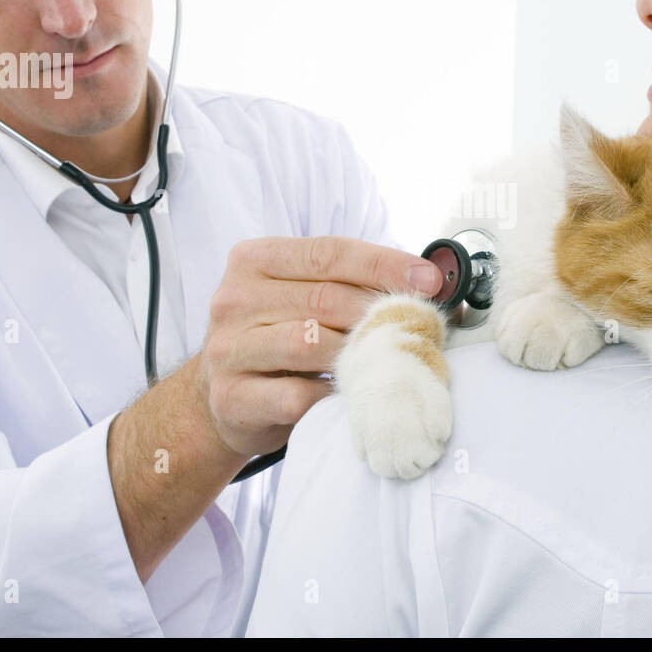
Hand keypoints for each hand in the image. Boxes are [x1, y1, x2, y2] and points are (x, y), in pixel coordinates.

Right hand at [195, 236, 442, 460]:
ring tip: (387, 360)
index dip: (383, 264)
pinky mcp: (232, 397)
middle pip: (324, 298)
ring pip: (309, 343)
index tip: (428, 279)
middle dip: (379, 312)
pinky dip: (330, 395)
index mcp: (253, 260)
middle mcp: (233, 298)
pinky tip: (347, 394)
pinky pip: (296, 395)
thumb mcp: (302, 297)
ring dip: (357, 354)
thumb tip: (429, 281)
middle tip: (419, 326)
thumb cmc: (276, 339)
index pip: (327, 252)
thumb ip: (350, 283)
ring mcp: (228, 349)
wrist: (222, 400)